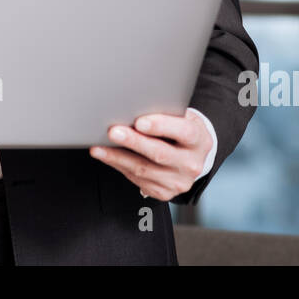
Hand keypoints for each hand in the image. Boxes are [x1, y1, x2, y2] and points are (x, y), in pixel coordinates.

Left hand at [89, 110, 212, 200]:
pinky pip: (138, 180)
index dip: (161, 126)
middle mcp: (191, 164)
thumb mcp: (182, 117)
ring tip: (99, 147)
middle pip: (159, 153)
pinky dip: (120, 167)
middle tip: (113, 132)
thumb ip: (165, 113)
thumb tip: (134, 106)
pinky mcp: (165, 193)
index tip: (140, 121)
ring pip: (144, 170)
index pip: (183, 132)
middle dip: (133, 142)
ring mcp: (179, 181)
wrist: (193, 155)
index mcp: (199, 140)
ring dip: (118, 158)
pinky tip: (108, 158)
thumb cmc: (182, 130)